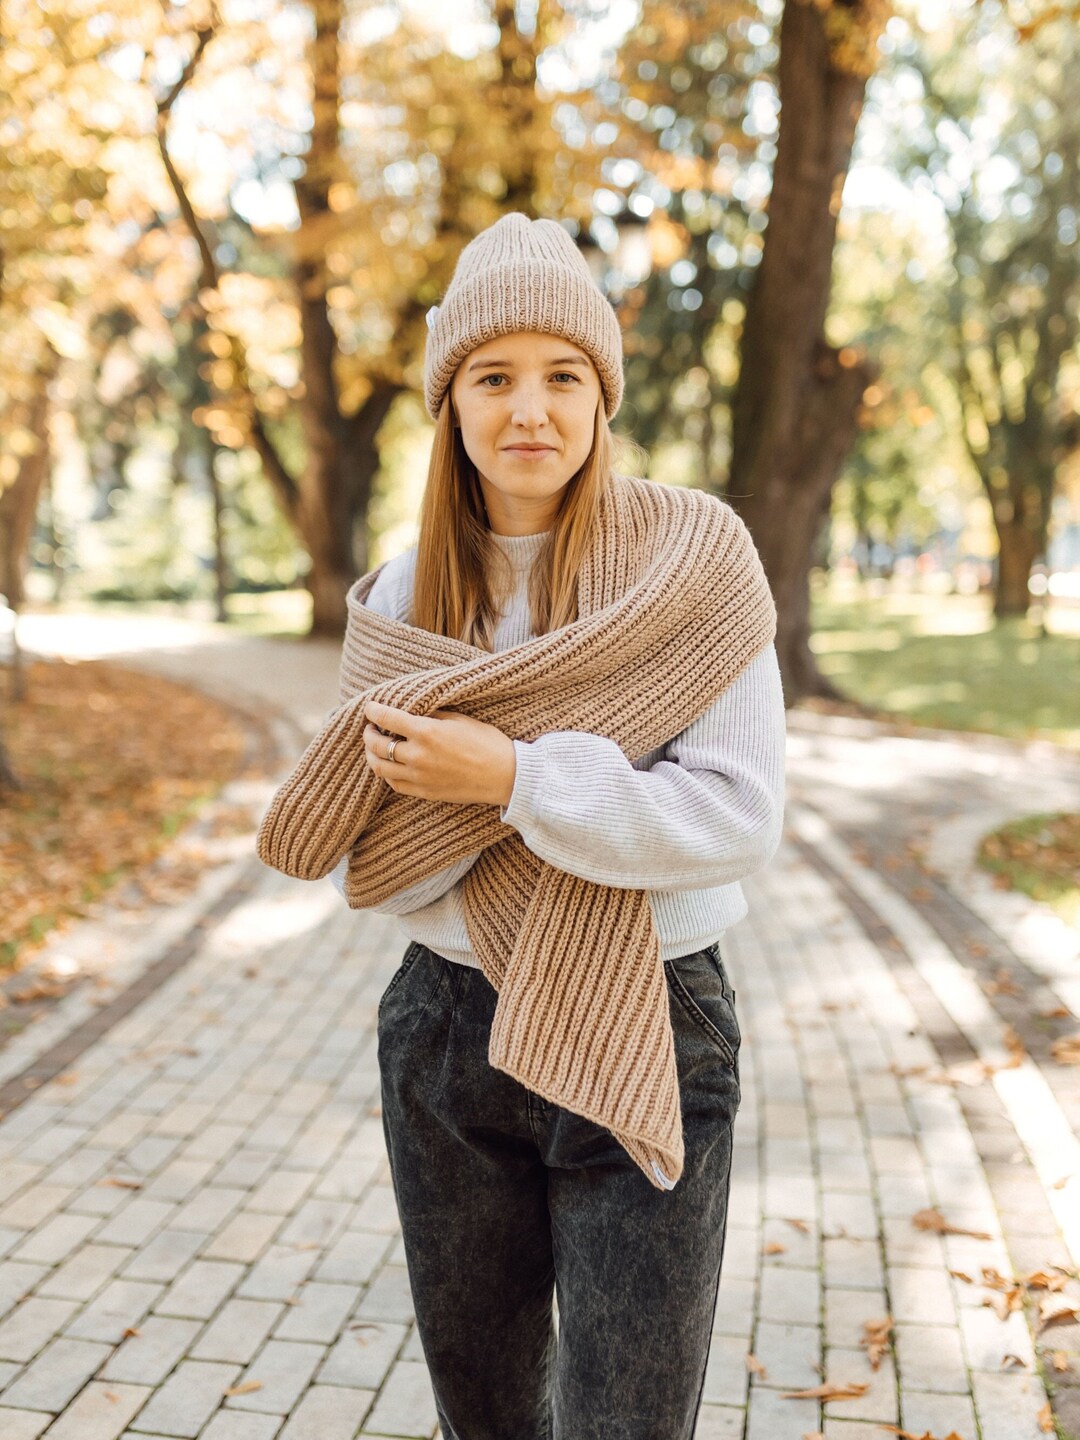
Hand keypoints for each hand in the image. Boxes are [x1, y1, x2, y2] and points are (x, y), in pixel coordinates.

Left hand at [362, 699, 516, 808]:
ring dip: (372, 755)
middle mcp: (418, 756)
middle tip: (371, 728)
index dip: (374, 710)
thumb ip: (430, 716)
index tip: (369, 707)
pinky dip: (386, 774)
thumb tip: (410, 713)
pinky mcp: (425, 792)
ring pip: (380, 768)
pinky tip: (389, 766)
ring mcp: (419, 777)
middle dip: (369, 734)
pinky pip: (395, 784)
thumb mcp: (458, 719)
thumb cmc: (486, 742)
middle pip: (378, 745)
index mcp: (426, 732)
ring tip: (374, 747)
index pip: (388, 718)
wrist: (505, 775)